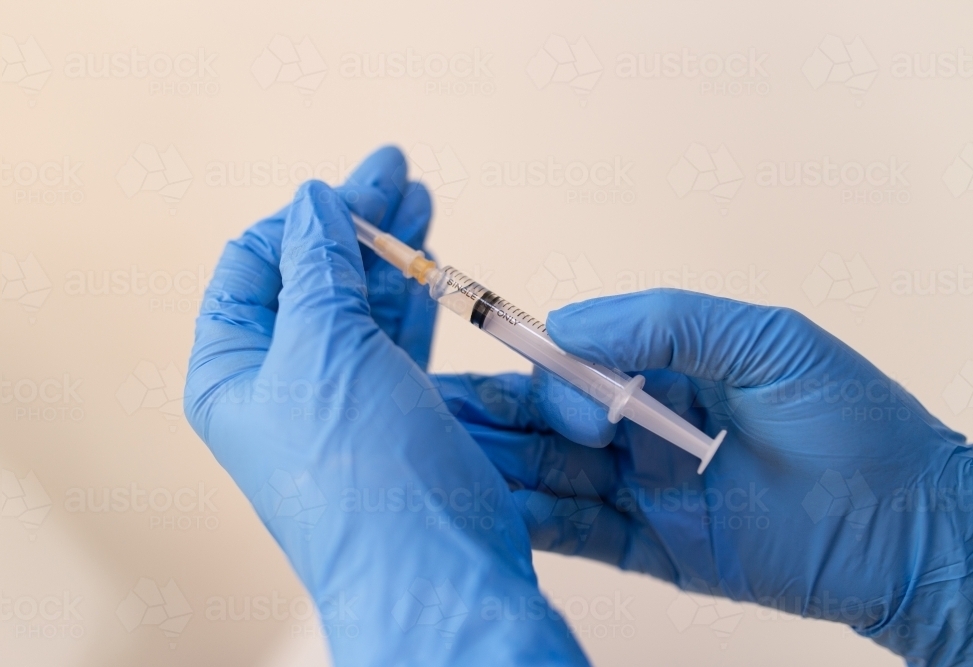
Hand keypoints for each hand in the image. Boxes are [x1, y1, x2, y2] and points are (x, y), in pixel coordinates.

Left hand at [184, 147, 589, 665]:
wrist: (433, 568)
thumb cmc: (363, 474)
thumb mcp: (325, 348)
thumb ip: (319, 267)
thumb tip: (312, 204)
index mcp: (233, 371)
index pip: (252, 265)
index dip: (298, 221)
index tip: (346, 190)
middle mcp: (280, 383)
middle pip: (312, 276)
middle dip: (353, 223)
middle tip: (395, 171)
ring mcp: (341, 398)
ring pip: (361, 302)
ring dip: (390, 250)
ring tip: (421, 200)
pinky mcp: (394, 412)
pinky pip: (398, 337)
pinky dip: (415, 295)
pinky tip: (432, 261)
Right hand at [438, 289, 972, 665]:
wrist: (910, 526)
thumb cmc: (853, 421)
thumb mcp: (764, 341)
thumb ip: (666, 322)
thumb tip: (570, 326)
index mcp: (667, 371)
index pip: (576, 361)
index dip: (532, 364)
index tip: (493, 363)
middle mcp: (645, 429)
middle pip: (548, 419)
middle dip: (489, 416)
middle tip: (424, 415)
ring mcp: (645, 490)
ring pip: (551, 474)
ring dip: (494, 466)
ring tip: (432, 460)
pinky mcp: (654, 548)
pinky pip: (579, 532)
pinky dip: (531, 521)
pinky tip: (485, 508)